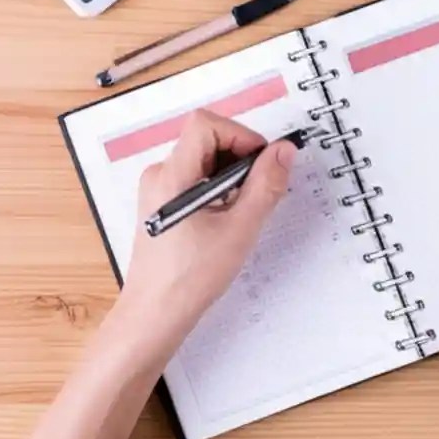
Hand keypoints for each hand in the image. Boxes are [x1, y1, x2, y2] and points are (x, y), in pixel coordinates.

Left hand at [114, 111, 296, 360]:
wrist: (156, 313)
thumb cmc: (190, 277)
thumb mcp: (239, 229)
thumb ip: (265, 185)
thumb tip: (283, 151)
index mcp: (171, 176)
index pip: (206, 125)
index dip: (240, 135)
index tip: (261, 162)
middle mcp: (159, 176)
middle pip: (206, 139)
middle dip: (239, 157)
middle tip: (256, 192)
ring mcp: (158, 190)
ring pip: (203, 160)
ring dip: (229, 176)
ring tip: (239, 212)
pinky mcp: (162, 204)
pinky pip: (195, 178)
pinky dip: (217, 189)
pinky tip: (224, 220)